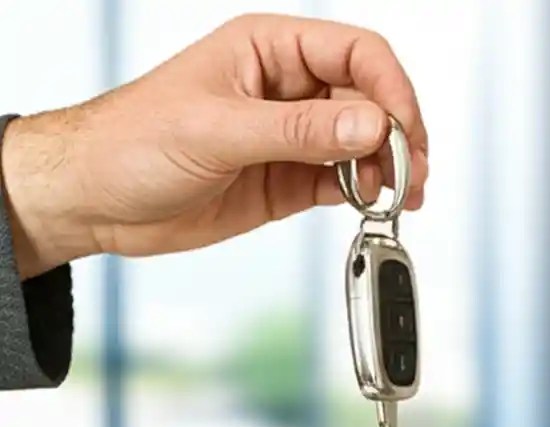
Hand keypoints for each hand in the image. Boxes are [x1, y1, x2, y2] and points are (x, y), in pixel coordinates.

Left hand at [0, 13, 428, 279]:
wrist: (92, 201)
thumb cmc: (129, 144)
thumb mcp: (215, 131)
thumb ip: (298, 130)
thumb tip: (370, 125)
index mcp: (269, 50)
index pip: (357, 52)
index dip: (390, 89)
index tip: (401, 130)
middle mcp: (289, 87)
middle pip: (372, 99)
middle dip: (397, 135)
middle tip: (410, 174)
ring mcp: (293, 135)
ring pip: (366, 143)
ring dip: (391, 169)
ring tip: (401, 197)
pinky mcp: (291, 178)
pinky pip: (346, 180)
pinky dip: (369, 194)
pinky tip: (377, 207)